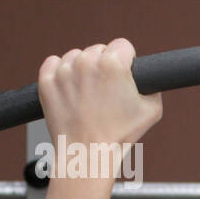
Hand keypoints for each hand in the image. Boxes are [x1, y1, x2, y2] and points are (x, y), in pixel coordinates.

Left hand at [39, 39, 161, 152]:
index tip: (124, 75)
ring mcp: (64, 71)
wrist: (87, 153)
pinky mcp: (46, 80)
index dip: (127, 61)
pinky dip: (61, 73)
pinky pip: (53, 63)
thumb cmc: (119, 135)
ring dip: (83, 69)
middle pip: (99, 49)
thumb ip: (153, 86)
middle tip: (107, 91)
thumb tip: (147, 78)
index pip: (123, 45)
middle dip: (104, 66)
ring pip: (77, 56)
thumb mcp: (152, 109)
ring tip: (89, 94)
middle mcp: (87, 62)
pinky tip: (72, 90)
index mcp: (113, 64)